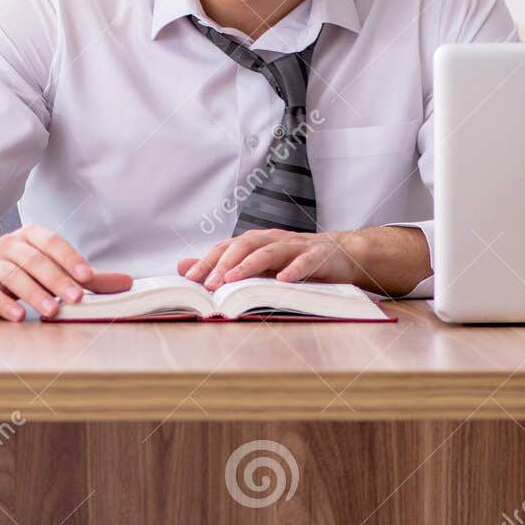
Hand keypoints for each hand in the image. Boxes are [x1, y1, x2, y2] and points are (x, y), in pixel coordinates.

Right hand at [0, 225, 132, 320]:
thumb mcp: (55, 266)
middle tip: (76, 298)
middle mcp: (10, 245)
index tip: (87, 275)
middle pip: (34, 261)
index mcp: (31, 235)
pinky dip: (5, 304)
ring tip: (52, 311)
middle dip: (57, 280)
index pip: (52, 243)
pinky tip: (19, 316)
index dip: (69, 258)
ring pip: (14, 276)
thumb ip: (89, 278)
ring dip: (34, 294)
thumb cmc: (25, 267)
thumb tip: (127, 282)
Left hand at [179, 229, 365, 289]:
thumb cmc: (295, 261)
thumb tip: (183, 267)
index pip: (227, 247)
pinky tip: (283, 281)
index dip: (208, 261)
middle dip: (224, 263)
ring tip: (233, 280)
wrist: (341, 254)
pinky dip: (294, 270)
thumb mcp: (259, 265)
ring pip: (270, 250)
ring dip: (250, 265)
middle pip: (244, 244)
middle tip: (208, 284)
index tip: (190, 278)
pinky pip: (306, 261)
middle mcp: (273, 239)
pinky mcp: (319, 256)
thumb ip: (222, 266)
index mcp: (257, 242)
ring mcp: (297, 246)